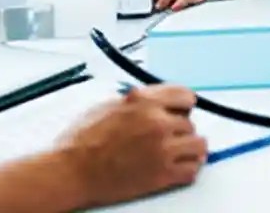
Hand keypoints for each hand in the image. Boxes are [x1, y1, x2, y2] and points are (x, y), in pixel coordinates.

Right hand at [59, 85, 206, 206]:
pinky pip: (192, 170)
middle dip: (179, 129)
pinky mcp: (162, 174)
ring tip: (180, 152)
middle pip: (190, 122)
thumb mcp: (108, 106)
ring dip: (189, 148)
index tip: (181, 110)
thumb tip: (154, 101)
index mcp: (143, 101)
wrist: (71, 172)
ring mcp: (162, 149)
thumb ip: (137, 101)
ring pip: (198, 145)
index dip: (182, 104)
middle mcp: (157, 122)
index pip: (185, 95)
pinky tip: (179, 167)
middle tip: (168, 136)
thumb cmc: (81, 141)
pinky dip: (189, 169)